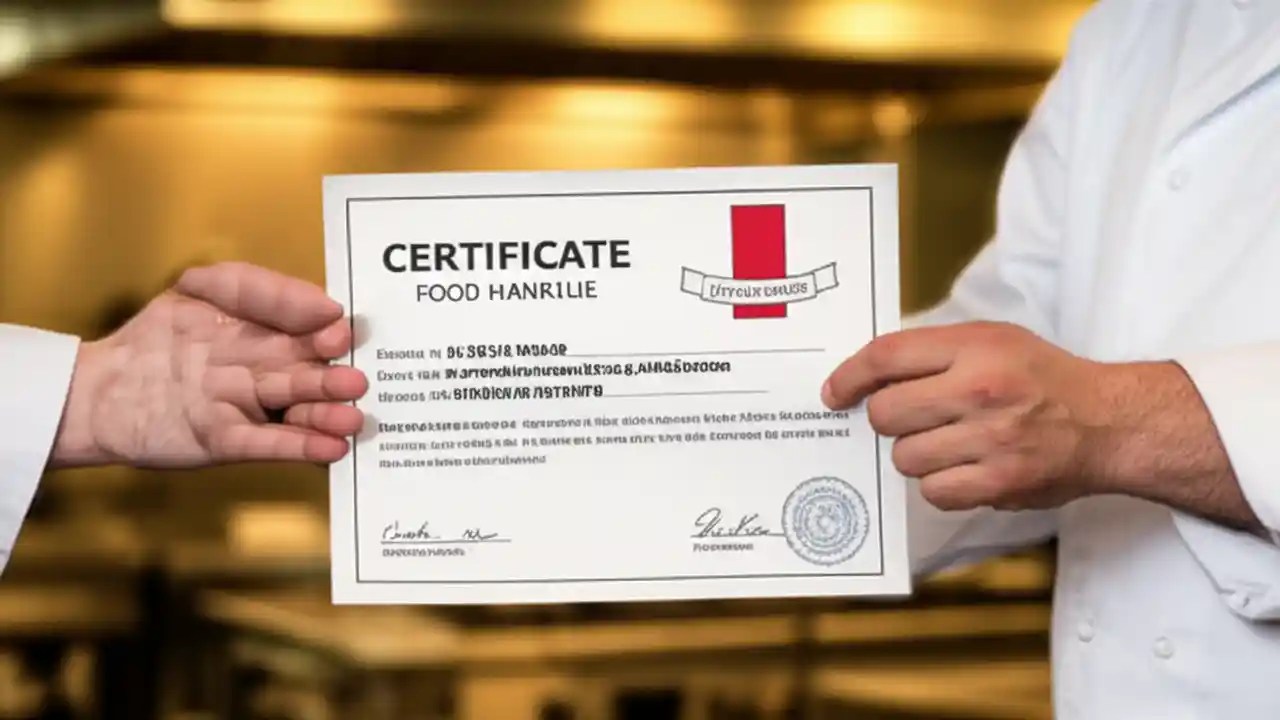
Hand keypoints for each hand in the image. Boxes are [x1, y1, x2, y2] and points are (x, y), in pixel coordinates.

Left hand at [52, 262, 367, 467]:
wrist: (99, 384)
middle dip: (334, 380)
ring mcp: (248, 408)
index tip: (340, 332)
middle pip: (309, 375)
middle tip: (358, 381)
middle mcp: (266, 373)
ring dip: (326, 416)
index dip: (328, 334)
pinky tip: (331, 448)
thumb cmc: (160, 335)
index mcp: (270, 336)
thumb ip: (260, 287)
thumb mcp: (202, 287)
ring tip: (352, 417)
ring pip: (295, 410)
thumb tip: (325, 304)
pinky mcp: (227, 440)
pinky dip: (300, 447)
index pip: (313, 333)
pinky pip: (268, 443)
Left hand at [820, 321, 1125, 510]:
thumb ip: (934, 352)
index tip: (835, 393)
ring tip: (947, 442)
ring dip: (915, 453)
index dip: (850, 376)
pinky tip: (962, 468)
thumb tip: (868, 375)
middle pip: (886, 413)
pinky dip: (939, 484)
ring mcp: (990, 440)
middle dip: (886, 419)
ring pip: (905, 457)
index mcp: (976, 347)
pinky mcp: (999, 484)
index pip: (887, 356)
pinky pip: (933, 492)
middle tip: (909, 418)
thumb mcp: (993, 340)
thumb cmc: (1042, 378)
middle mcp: (980, 391)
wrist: (1108, 423)